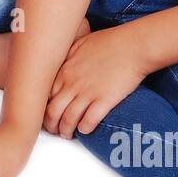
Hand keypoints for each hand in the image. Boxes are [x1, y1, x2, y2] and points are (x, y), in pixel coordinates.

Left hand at [44, 23, 148, 137]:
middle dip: (50, 124)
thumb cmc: (110, 41)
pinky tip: (85, 130)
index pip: (44, 95)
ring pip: (68, 119)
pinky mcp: (104, 100)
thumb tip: (60, 64)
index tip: (47, 113)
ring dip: (65, 130)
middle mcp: (72, 83)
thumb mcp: (81, 43)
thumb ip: (67, 55)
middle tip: (54, 130)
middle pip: (52, 111)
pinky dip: (84, 129)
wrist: (134, 45)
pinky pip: (88, 121)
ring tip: (68, 135)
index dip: (43, 107)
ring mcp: (88, 93)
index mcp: (65, 70)